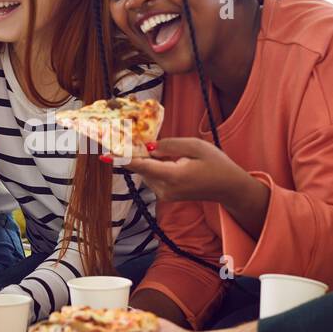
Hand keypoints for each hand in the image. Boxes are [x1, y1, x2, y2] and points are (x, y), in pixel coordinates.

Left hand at [123, 137, 255, 204]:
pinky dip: (154, 166)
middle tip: (132, 136)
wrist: (228, 187)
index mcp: (172, 176)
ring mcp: (165, 195)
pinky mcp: (167, 195)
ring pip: (147, 172)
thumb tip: (148, 147)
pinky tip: (170, 158)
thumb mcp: (195, 146)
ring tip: (166, 149)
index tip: (104, 155)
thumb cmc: (216, 164)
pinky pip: (154, 176)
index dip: (121, 159)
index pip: (141, 166)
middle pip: (142, 167)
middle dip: (137, 152)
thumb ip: (169, 145)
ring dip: (148, 159)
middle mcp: (165, 189)